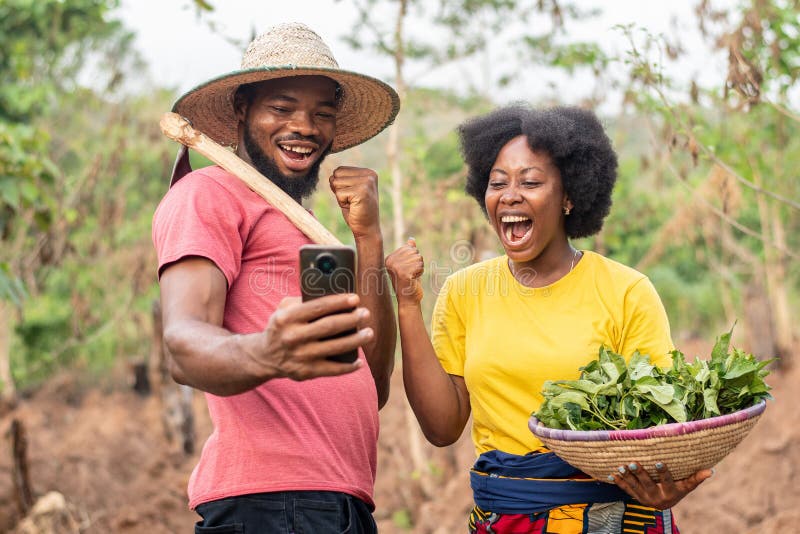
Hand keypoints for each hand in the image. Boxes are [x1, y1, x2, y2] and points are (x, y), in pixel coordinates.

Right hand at [259, 293, 373, 380]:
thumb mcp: (284, 309)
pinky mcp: (306, 372)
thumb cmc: (282, 327)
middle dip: (352, 319)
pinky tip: (359, 361)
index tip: (355, 299)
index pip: (318, 307)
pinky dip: (348, 366)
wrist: (264, 356)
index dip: (339, 302)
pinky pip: (333, 370)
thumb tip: (333, 294)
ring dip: (356, 340)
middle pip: (330, 326)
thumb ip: (303, 300)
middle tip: (365, 314)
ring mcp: (300, 356)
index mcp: (287, 318)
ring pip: (335, 347)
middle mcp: (293, 337)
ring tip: (368, 333)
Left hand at [329, 166, 380, 240]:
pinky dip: (342, 203)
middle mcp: (369, 175)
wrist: (367, 229)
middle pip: (337, 174)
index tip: (352, 195)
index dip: (340, 185)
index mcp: (368, 172)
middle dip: (339, 189)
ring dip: (340, 196)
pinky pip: (339, 193)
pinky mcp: (362, 191)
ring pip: (336, 182)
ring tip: (352, 203)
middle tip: (351, 200)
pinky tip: (353, 207)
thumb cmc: (356, 211)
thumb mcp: (350, 190)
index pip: (340, 169)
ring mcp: (366, 182)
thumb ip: (343, 179)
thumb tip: (331, 176)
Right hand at [386, 238, 424, 305]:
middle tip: (411, 274)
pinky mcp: (403, 273)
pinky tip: (414, 279)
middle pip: (414, 251)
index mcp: (389, 259)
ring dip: (419, 268)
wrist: (409, 300)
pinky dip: (420, 272)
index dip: (414, 258)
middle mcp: (390, 261)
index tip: (408, 270)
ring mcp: (395, 267)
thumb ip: (409, 252)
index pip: (409, 248)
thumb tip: (411, 239)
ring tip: (412, 277)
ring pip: (418, 258)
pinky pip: (420, 265)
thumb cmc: (410, 283)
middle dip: (417, 262)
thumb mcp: (409, 265)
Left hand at [609, 462, 712, 509]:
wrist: (664, 505)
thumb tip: (711, 471)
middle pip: (648, 485)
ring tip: (621, 467)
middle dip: (640, 474)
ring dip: (627, 477)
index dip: (663, 472)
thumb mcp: (687, 486)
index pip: (667, 482)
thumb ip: (696, 478)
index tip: (658, 462)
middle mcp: (657, 497)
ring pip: (635, 487)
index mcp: (671, 493)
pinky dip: (619, 483)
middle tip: (633, 462)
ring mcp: (645, 498)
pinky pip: (626, 491)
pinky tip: (612, 475)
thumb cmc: (678, 490)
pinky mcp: (636, 497)